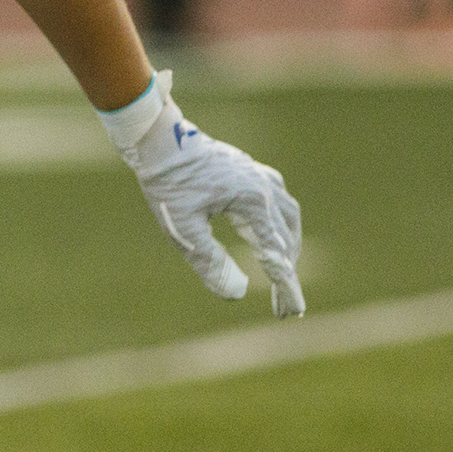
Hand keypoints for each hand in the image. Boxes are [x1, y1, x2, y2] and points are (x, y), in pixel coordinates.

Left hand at [103, 71, 304, 316]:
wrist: (159, 139)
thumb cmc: (167, 184)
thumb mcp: (183, 229)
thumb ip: (210, 262)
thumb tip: (237, 294)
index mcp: (251, 201)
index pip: (274, 253)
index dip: (284, 286)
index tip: (293, 313)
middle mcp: (263, 186)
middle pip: (287, 237)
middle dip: (286, 273)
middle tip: (283, 307)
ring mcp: (259, 175)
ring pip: (289, 217)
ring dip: (288, 247)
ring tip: (282, 275)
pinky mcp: (251, 170)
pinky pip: (280, 200)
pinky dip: (282, 224)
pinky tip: (273, 234)